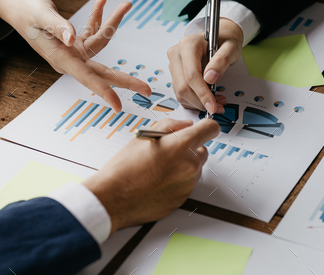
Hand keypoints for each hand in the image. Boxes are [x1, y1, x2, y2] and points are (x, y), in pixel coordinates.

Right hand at [0, 0, 150, 111]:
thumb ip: (58, 27)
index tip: (118, 105)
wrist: (15, 6)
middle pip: (102, 72)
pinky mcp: (75, 41)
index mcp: (60, 58)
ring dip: (112, 22)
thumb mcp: (40, 15)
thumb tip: (73, 37)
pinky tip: (102, 3)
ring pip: (101, 41)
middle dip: (125, 79)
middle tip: (147, 89)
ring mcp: (73, 51)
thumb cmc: (25, 11)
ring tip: (125, 4)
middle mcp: (69, 58)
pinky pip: (93, 31)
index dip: (103, 91)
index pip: (87, 78)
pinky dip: (98, 18)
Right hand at [82, 118, 219, 231]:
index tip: (203, 129)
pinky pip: (187, 184)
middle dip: (190, 148)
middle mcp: (189, 165)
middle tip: (168, 151)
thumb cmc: (124, 167)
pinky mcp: (184, 198)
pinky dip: (178, 181)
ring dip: (184, 165)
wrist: (113, 198)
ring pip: (195, 168)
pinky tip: (158, 181)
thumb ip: (171, 126)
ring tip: (159, 168)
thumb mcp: (145, 136)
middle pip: (203, 150)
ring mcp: (188, 183)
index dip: (206, 127)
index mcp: (181, 145)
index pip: (210, 129)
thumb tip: (186, 125)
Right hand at [167, 18, 242, 113]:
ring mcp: (174, 64)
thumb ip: (221, 61)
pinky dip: (194, 101)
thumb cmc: (226, 40)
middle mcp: (176, 54)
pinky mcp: (176, 74)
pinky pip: (181, 93)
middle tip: (219, 106)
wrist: (221, 37)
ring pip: (180, 93)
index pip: (191, 75)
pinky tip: (208, 98)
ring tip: (216, 101)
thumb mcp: (231, 48)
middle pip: (183, 86)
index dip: (202, 93)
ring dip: (198, 103)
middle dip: (201, 101)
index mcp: (188, 45)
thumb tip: (210, 78)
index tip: (213, 106)